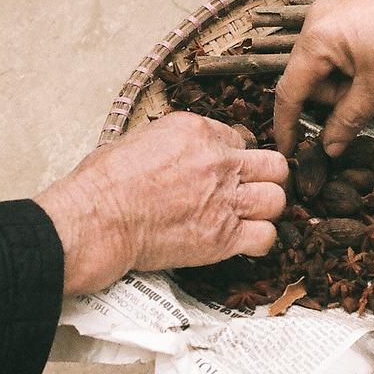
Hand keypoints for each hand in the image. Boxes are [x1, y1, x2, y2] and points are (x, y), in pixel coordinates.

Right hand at [33, 112, 287, 294]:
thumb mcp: (140, 140)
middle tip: (250, 191)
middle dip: (265, 178)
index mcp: (197, 131)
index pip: (239, 140)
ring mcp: (225, 199)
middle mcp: (219, 161)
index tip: (221, 173)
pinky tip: (245, 242)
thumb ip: (174, 143)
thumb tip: (184, 153)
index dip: (233, 159)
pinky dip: (260, 241)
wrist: (96, 221)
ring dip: (266, 209)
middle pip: (272, 166)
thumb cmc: (104, 184)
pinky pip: (266, 237)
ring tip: (249, 217)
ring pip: (277, 200)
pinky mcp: (224, 237)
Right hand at [273, 0, 373, 155]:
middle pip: (307, 77)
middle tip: (365, 95)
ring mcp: (328, 11)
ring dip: (342, 80)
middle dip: (332, 95)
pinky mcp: (343, 8)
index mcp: (316, 39)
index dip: (286, 125)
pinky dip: (348, 63)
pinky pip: (333, 46)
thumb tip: (329, 149)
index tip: (287, 150)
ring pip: (322, 63)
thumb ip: (347, 120)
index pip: (289, 91)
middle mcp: (314, 20)